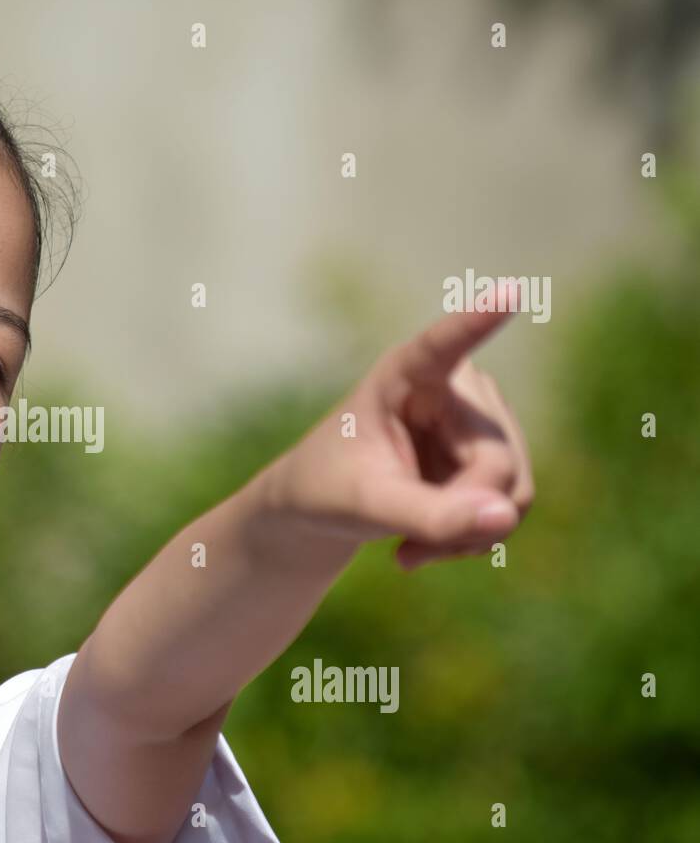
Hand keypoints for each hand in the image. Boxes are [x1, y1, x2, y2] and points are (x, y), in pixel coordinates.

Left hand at [271, 299, 533, 569]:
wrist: (328, 510)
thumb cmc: (329, 491)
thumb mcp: (366, 507)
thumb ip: (430, 515)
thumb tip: (505, 517)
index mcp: (404, 376)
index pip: (444, 345)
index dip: (477, 322)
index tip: (508, 291)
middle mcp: (455, 387)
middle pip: (498, 464)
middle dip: (462, 517)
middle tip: (409, 551)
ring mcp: (481, 419)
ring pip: (514, 489)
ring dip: (470, 535)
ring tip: (412, 550)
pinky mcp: (494, 453)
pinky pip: (510, 506)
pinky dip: (475, 537)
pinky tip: (431, 545)